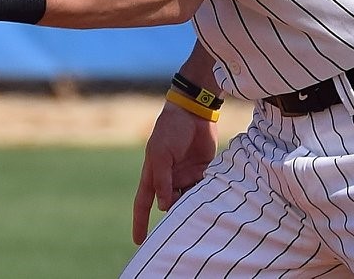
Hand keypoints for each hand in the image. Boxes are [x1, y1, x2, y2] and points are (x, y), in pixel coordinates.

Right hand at [131, 102, 217, 244]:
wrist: (194, 112)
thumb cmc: (170, 130)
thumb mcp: (161, 154)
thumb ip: (162, 180)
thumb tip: (163, 206)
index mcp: (153, 175)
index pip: (143, 203)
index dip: (140, 222)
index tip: (139, 242)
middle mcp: (169, 179)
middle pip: (169, 205)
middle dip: (175, 219)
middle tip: (182, 232)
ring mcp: (186, 176)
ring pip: (189, 200)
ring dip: (193, 208)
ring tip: (201, 217)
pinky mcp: (203, 171)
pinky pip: (204, 189)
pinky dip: (207, 197)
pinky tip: (214, 203)